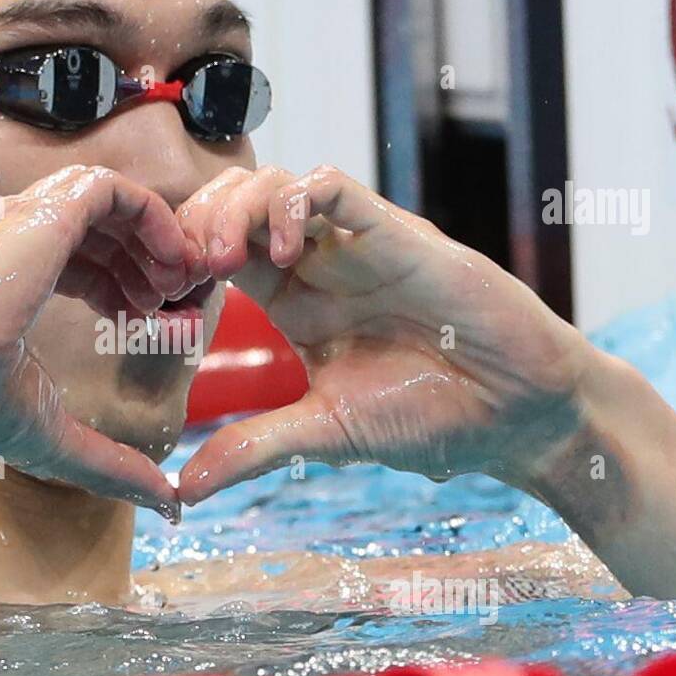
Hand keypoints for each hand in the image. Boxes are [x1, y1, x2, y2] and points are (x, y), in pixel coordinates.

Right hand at [0, 164, 191, 516]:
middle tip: (175, 299)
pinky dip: (153, 217)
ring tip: (182, 281)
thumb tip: (168, 503)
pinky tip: (175, 261)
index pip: (64, 258)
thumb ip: (111, 462)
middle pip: (86, 227)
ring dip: (150, 238)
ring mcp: (15, 216)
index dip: (116, 283)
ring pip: (102, 202)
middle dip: (138, 260)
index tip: (149, 317)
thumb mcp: (55, 434)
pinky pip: (112, 189)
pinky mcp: (43, 210)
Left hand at [174, 164, 598, 501]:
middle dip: (194, 224)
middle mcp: (319, 265)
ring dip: (234, 208)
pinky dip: (294, 203)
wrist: (515, 415)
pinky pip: (331, 185)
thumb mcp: (324, 433)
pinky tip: (285, 253)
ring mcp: (354, 245)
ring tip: (222, 260)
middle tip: (180, 272)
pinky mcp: (395, 233)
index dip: (179, 262)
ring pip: (273, 182)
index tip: (160, 300)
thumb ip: (255, 449)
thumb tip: (181, 493)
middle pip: (233, 203)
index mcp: (294, 303)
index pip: (216, 252)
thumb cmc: (431, 418)